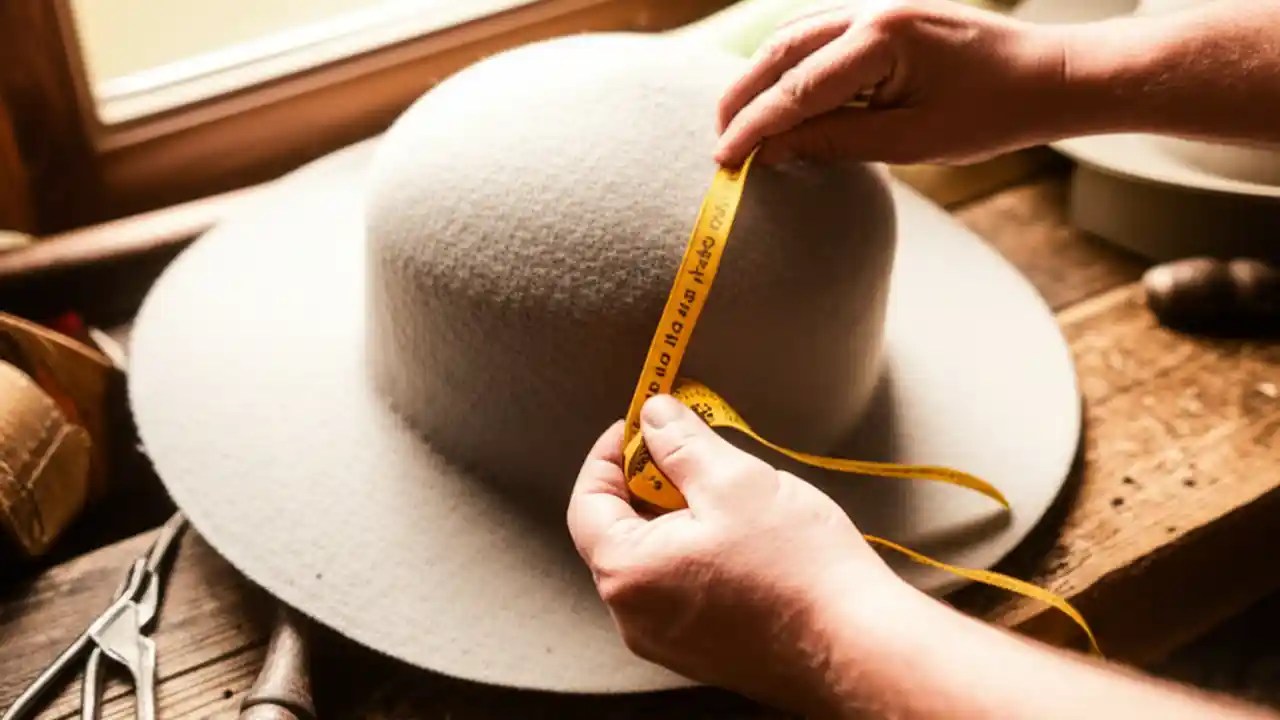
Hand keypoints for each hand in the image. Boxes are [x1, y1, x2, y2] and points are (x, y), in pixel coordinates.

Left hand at [566, 395, 907, 715]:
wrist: (859, 647)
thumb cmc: (798, 568)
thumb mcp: (734, 481)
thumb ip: (681, 443)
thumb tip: (654, 416)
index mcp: (626, 573)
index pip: (587, 501)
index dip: (611, 453)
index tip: (644, 426)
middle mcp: (634, 617)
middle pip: (617, 531)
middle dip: (648, 482)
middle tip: (689, 449)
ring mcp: (667, 641)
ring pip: (652, 560)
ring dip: (675, 518)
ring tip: (724, 491)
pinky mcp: (703, 652)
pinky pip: (679, 589)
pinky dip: (695, 553)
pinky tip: (741, 535)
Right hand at [714, 0, 1071, 166]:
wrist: (1049, 76)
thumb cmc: (993, 113)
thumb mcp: (912, 142)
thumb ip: (837, 141)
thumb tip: (775, 150)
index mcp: (883, 39)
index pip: (798, 87)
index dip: (756, 127)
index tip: (724, 160)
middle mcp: (872, 10)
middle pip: (782, 51)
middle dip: (744, 97)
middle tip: (720, 142)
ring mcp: (877, 7)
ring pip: (795, 38)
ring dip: (761, 78)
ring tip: (738, 123)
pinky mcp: (883, 17)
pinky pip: (819, 36)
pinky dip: (789, 67)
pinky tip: (778, 96)